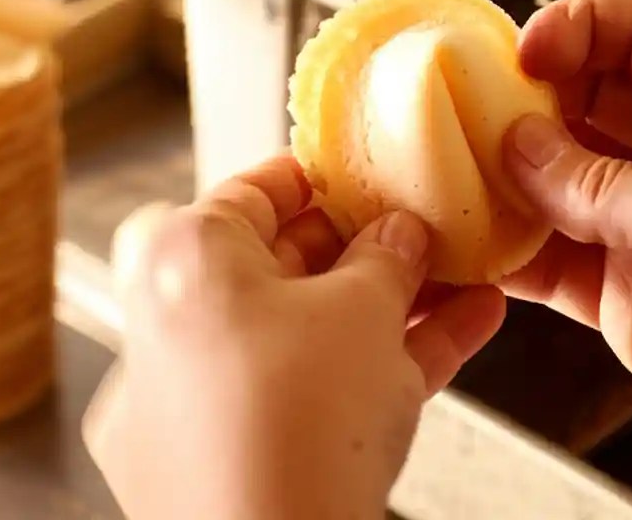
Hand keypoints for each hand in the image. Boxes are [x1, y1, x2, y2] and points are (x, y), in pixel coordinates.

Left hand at [83, 156, 505, 519]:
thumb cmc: (294, 430)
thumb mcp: (367, 311)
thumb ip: (389, 257)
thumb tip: (399, 237)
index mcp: (180, 259)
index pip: (256, 191)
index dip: (326, 180)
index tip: (369, 175)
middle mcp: (168, 325)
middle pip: (284, 267)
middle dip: (370, 252)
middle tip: (428, 238)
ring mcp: (193, 400)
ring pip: (304, 334)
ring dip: (389, 309)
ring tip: (463, 288)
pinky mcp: (225, 457)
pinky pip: (303, 392)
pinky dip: (369, 366)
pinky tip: (454, 340)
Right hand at [500, 0, 631, 518]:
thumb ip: (610, 181)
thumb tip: (524, 151)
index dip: (579, 26)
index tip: (523, 54)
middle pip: (588, 96)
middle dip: (527, 101)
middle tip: (475, 118)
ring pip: (559, 178)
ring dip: (508, 177)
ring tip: (460, 182)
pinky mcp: (625, 294)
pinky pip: (552, 256)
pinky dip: (511, 250)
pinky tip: (477, 251)